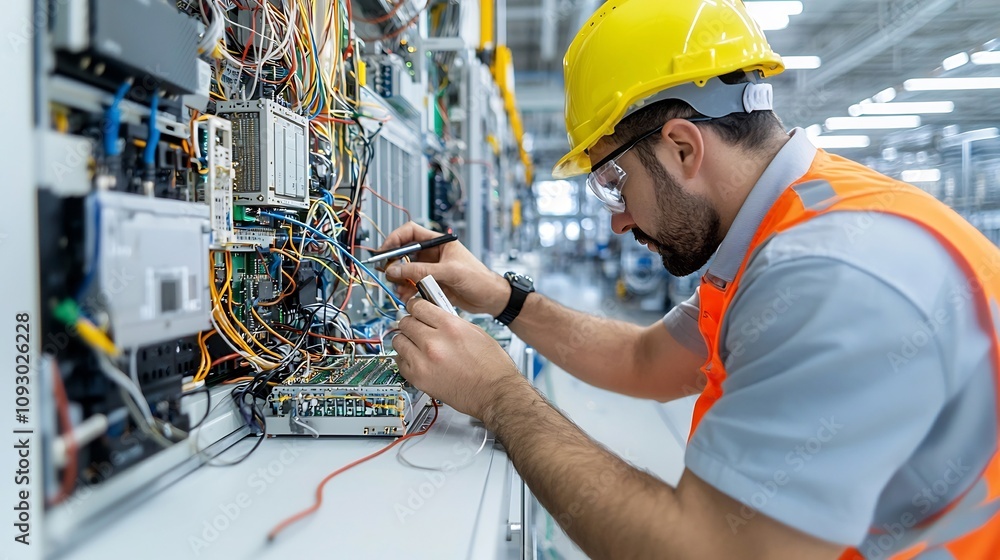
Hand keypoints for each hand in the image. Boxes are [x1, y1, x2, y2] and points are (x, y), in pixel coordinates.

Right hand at [379, 222, 510, 315]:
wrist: (491, 299)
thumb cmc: (479, 279)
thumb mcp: (450, 272)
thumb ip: (422, 271)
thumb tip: (396, 269)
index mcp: (438, 243)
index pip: (410, 232)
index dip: (395, 239)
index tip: (384, 251)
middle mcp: (432, 255)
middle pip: (404, 253)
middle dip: (394, 263)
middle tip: (388, 273)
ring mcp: (431, 270)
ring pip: (406, 272)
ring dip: (400, 280)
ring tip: (400, 289)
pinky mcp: (431, 285)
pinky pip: (413, 285)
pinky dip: (407, 291)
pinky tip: (407, 297)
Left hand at [393, 298, 525, 419]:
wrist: (495, 392)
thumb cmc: (491, 366)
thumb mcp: (475, 332)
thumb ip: (450, 321)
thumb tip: (434, 316)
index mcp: (449, 327)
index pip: (417, 306)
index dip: (416, 306)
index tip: (415, 309)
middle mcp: (433, 342)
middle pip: (405, 322)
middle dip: (411, 322)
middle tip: (416, 327)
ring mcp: (423, 361)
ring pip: (398, 341)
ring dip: (406, 340)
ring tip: (415, 344)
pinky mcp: (418, 379)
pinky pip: (399, 362)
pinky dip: (405, 358)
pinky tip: (415, 359)